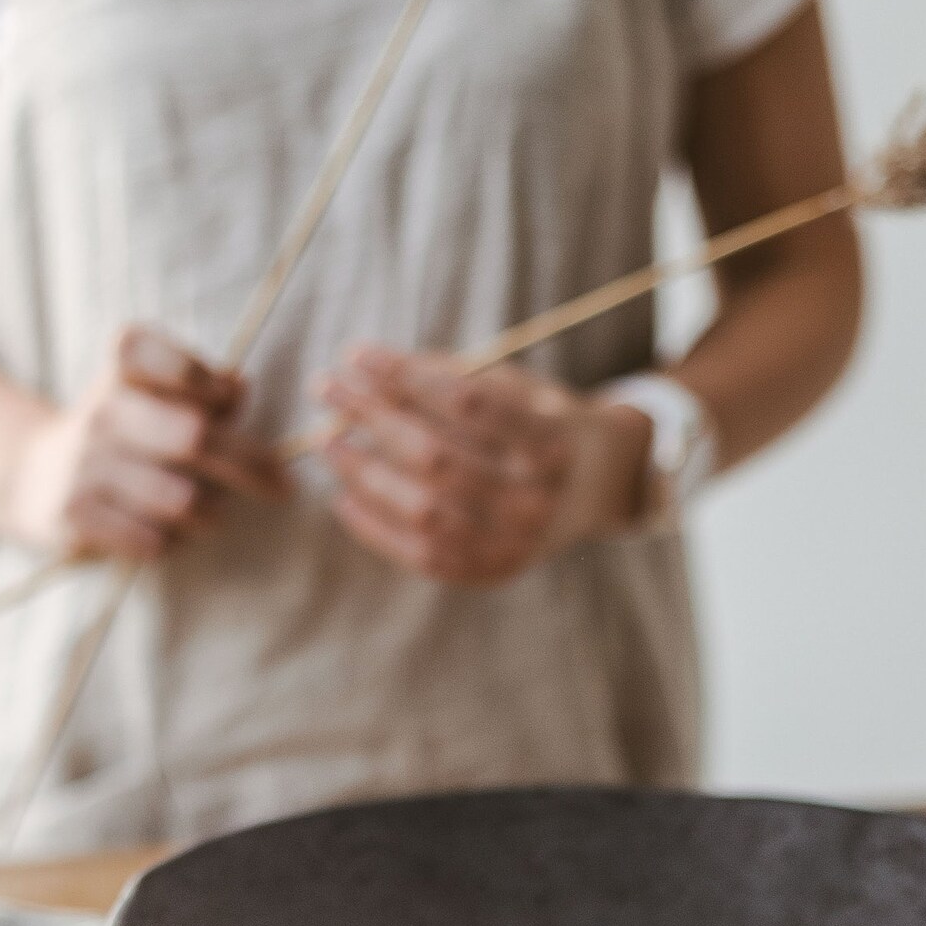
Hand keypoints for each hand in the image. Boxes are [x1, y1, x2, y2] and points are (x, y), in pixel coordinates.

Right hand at [9, 326, 288, 560]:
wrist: (34, 477)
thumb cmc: (125, 431)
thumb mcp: (157, 394)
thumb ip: (207, 390)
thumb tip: (240, 388)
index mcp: (123, 365)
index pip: (178, 365)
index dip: (213, 388)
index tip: (228, 407)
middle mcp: (101, 409)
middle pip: (196, 438)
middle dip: (252, 466)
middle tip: (284, 487)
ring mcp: (85, 463)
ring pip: (183, 499)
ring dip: (212, 514)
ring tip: (211, 514)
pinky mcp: (74, 515)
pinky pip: (154, 540)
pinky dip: (174, 542)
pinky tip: (168, 533)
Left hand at [318, 347, 652, 587]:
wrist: (598, 486)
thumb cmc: (541, 420)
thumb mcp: (515, 385)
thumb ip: (450, 376)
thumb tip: (366, 371)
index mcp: (554, 439)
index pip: (468, 402)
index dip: (405, 376)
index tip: (356, 354)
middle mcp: (541, 496)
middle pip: (438, 458)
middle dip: (372, 418)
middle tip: (327, 388)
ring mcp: (521, 542)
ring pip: (426, 511)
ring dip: (365, 474)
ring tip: (328, 441)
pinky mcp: (498, 571)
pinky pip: (427, 557)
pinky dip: (379, 530)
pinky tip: (345, 498)